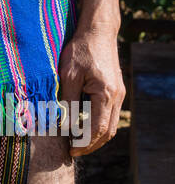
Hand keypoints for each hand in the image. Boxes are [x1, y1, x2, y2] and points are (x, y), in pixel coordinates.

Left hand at [58, 21, 125, 155]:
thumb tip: (65, 126)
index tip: (71, 151)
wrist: (98, 31)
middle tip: (73, 151)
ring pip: (111, 124)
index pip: (97, 129)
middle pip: (107, 131)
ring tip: (77, 142)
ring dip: (95, 136)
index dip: (84, 143)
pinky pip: (110, 114)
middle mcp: (116, 97)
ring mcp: (118, 93)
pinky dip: (98, 124)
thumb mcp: (68, 75)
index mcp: (105, 94)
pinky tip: (83, 125)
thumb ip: (68, 101)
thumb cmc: (81, 50)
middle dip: (91, 145)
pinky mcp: (115, 89)